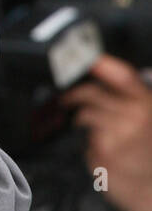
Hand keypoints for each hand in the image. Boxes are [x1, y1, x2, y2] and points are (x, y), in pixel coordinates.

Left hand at [60, 54, 151, 210]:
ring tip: (98, 131)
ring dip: (84, 120)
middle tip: (67, 99)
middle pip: (90, 94)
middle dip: (74, 95)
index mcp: (148, 105)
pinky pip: (86, 140)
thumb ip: (136, 100)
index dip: (101, 63)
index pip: (123, 76)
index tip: (86, 57)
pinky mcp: (101, 154)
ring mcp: (116, 136)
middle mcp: (134, 117)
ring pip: (84, 116)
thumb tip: (115, 74)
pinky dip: (91, 144)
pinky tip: (107, 152)